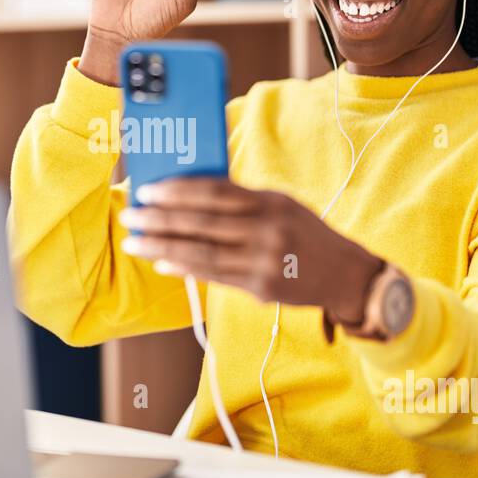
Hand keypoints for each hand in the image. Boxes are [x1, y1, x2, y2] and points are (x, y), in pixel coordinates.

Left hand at [117, 177, 382, 325]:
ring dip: (162, 247)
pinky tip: (162, 263)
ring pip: (202, 252)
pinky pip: (215, 275)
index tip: (148, 190)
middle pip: (202, 222)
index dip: (177, 190)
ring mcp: (263, 260)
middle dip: (160, 219)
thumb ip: (242, 200)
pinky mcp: (261, 287)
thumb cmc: (305, 234)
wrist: (347, 275)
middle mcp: (267, 229)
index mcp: (270, 201)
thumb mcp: (281, 205)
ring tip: (135, 242)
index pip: (215, 191)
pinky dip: (185, 268)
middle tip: (130, 216)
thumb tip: (189, 193)